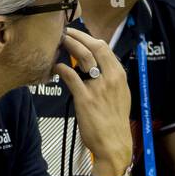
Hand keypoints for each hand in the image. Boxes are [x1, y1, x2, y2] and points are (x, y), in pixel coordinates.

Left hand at [56, 27, 133, 175]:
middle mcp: (111, 78)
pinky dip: (61, 69)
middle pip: (94, 47)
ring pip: (82, 58)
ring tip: (58, 42)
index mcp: (119, 75)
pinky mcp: (85, 99)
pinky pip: (71, 77)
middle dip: (78, 36)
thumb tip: (99, 70)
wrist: (114, 144)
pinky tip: (54, 66)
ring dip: (69, 46)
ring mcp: (98, 87)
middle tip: (65, 32)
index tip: (79, 35)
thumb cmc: (114, 122)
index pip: (105, 48)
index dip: (89, 38)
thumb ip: (110, 81)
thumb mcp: (119, 96)